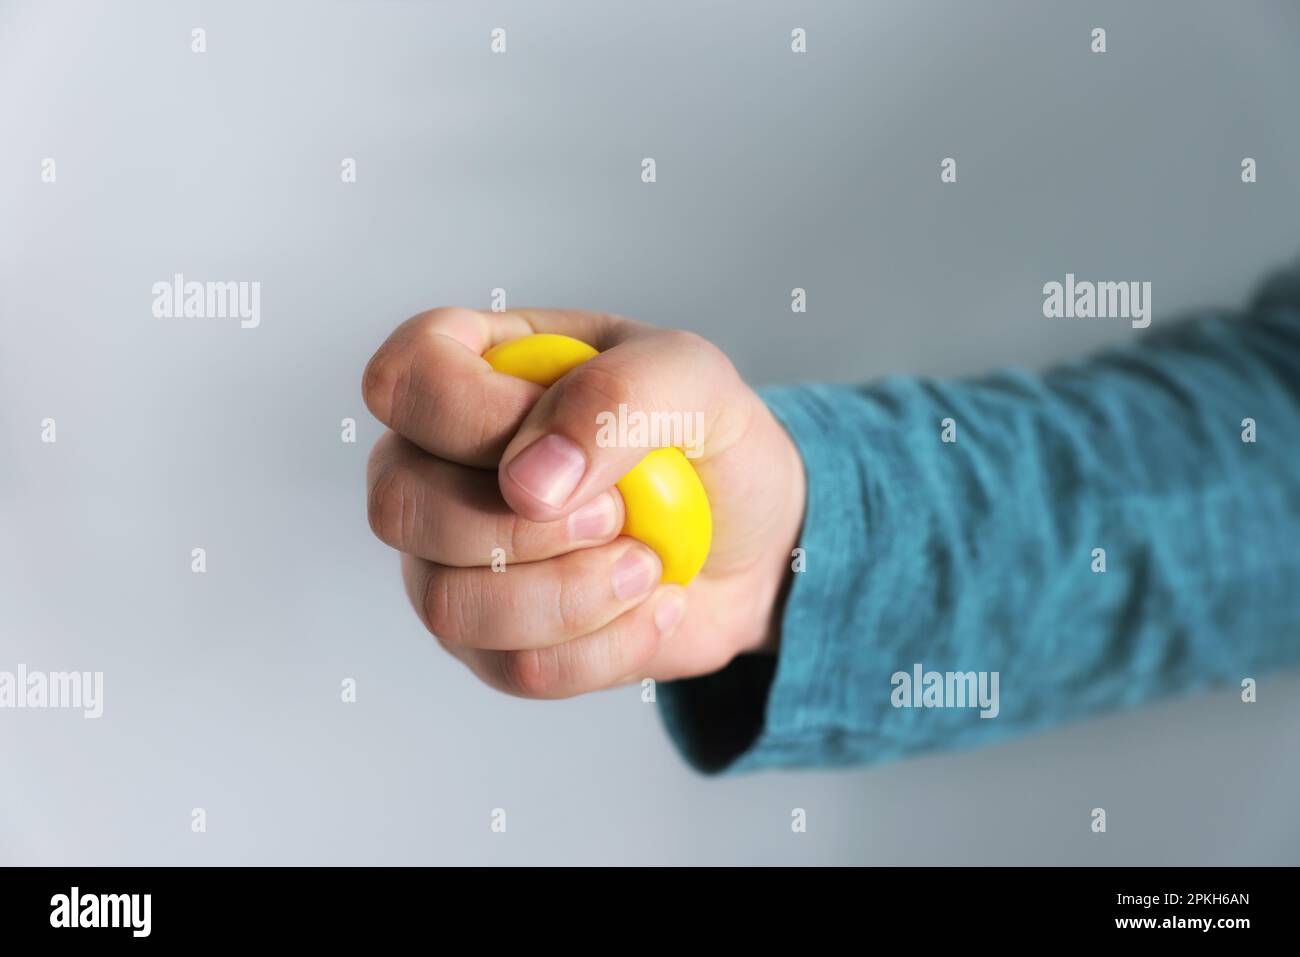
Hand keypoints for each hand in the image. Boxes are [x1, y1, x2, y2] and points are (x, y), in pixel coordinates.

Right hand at [362, 307, 805, 697]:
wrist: (751, 542)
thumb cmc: (706, 441)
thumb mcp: (694, 379)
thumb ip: (618, 397)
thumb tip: (527, 481)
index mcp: (474, 368)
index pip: (401, 382)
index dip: (474, 419)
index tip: (569, 444)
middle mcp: (437, 464)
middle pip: (400, 506)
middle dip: (527, 527)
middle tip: (618, 513)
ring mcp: (449, 560)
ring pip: (449, 604)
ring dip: (572, 595)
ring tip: (646, 563)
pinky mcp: (489, 642)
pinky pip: (515, 668)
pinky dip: (606, 645)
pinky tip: (651, 605)